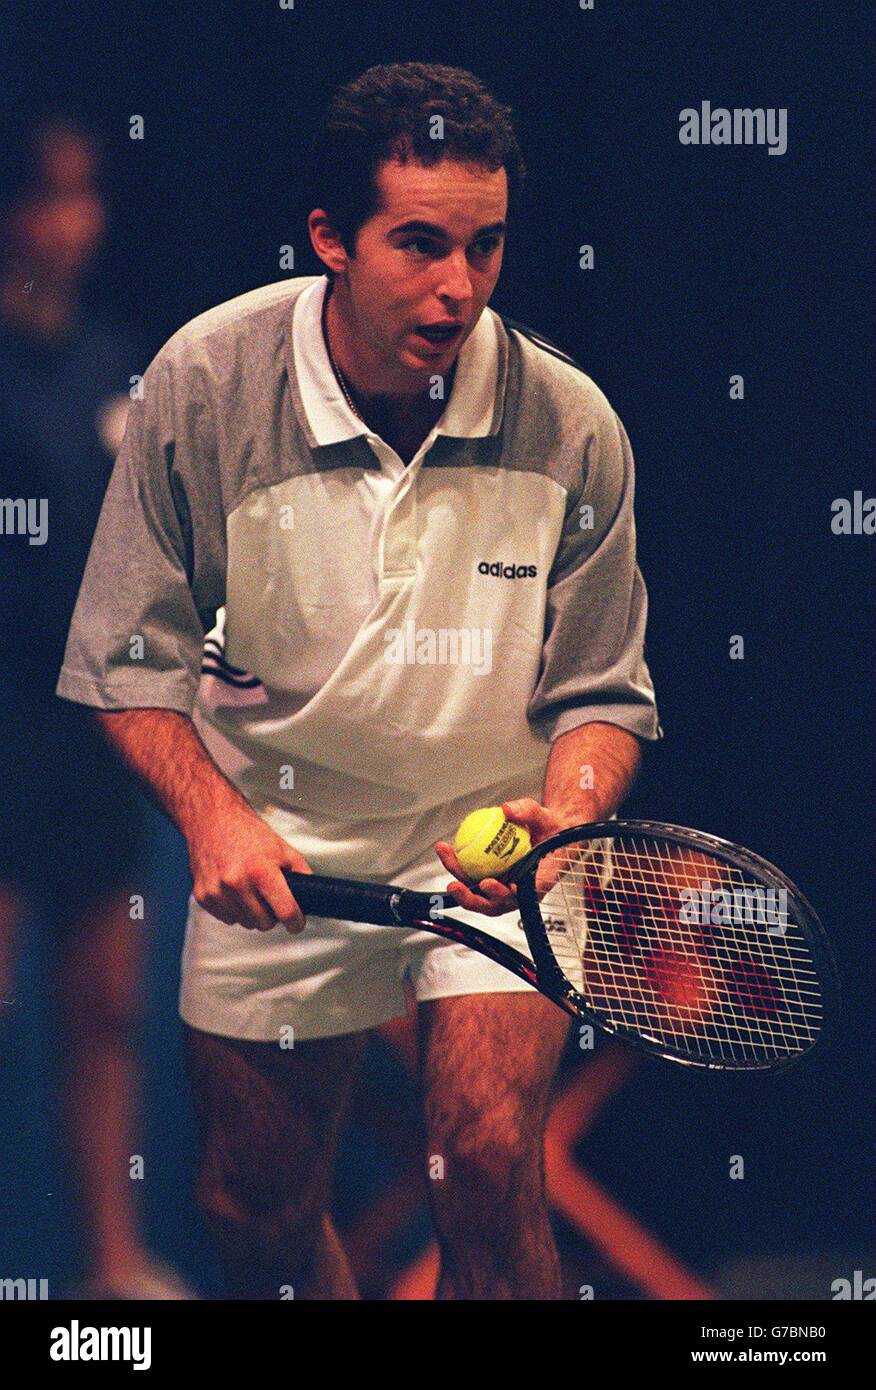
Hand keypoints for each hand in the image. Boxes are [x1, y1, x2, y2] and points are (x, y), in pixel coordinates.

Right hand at [187, 803, 312, 933]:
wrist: (213, 819)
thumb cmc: (248, 832)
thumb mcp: (281, 848)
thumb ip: (301, 871)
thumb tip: (312, 895)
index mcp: (261, 871)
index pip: (285, 911)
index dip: (295, 922)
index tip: (296, 923)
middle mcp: (237, 883)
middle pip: (264, 923)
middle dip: (272, 914)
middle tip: (270, 898)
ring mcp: (217, 891)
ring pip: (245, 923)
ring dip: (252, 913)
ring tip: (251, 890)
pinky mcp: (203, 895)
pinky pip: (227, 918)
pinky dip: (234, 910)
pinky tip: (235, 891)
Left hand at [434, 798, 590, 916]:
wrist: (546, 834)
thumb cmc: (550, 830)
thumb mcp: (544, 816)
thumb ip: (528, 811)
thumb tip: (508, 809)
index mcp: (539, 881)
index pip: (527, 893)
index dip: (512, 895)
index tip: (499, 885)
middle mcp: (519, 891)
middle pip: (495, 904)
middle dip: (473, 899)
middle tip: (457, 885)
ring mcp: (503, 889)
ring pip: (478, 894)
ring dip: (459, 881)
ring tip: (446, 858)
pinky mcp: (491, 882)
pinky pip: (472, 879)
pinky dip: (458, 866)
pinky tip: (447, 849)